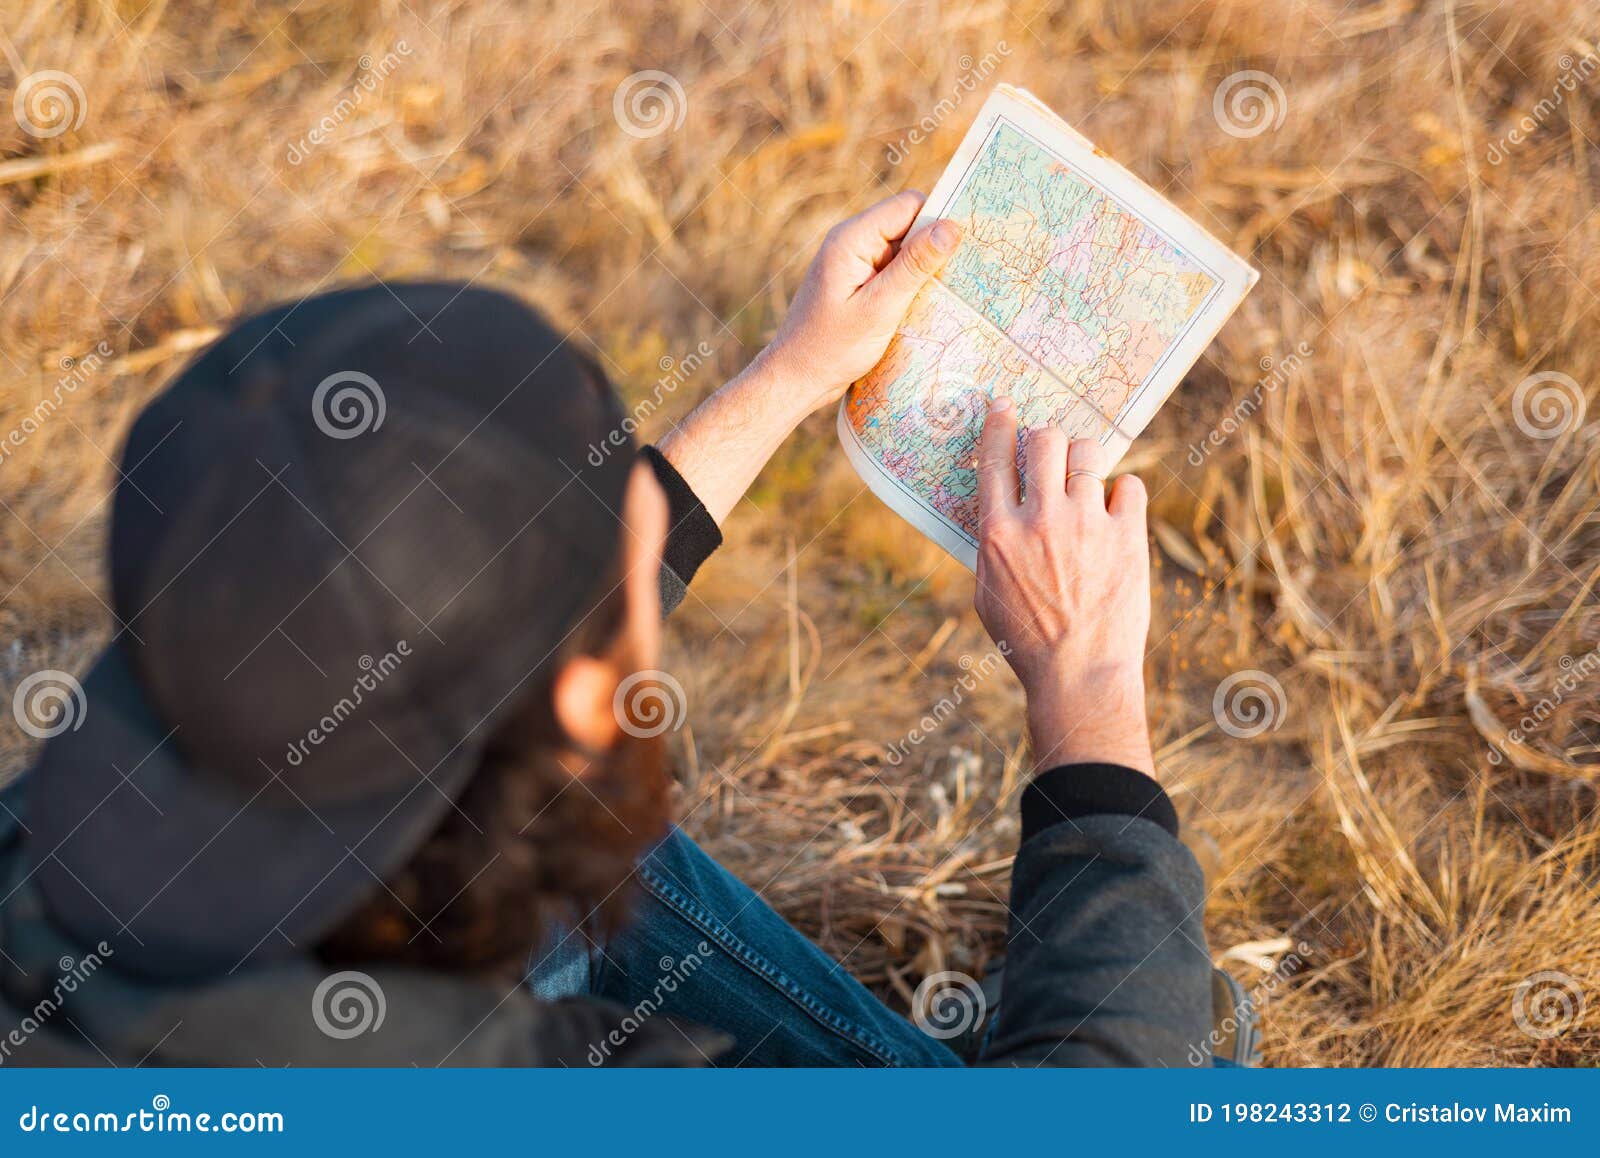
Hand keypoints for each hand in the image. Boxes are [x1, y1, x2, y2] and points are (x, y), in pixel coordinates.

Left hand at [766, 190, 961, 412]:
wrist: (796, 378)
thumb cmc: (832, 348)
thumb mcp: (880, 308)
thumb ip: (915, 266)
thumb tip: (951, 227)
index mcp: (852, 238)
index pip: (909, 206)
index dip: (937, 222)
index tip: (962, 251)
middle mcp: (852, 242)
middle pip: (908, 226)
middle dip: (932, 250)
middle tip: (954, 282)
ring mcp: (854, 262)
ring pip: (904, 251)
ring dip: (922, 273)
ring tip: (936, 301)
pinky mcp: (858, 282)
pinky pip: (893, 271)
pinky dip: (909, 286)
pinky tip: (918, 310)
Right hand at [972, 398, 1155, 776]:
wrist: (1078, 675)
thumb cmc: (1026, 642)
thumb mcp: (987, 593)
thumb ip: (991, 545)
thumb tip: (998, 507)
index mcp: (998, 533)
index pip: (994, 457)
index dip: (999, 423)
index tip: (1003, 406)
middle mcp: (1041, 519)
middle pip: (1045, 440)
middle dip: (1047, 438)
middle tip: (1051, 452)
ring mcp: (1087, 524)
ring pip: (1089, 454)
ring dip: (1085, 460)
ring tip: (1085, 481)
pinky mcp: (1128, 536)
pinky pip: (1129, 485)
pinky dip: (1122, 493)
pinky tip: (1115, 511)